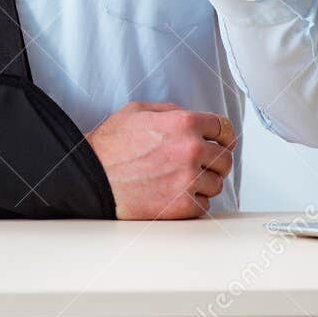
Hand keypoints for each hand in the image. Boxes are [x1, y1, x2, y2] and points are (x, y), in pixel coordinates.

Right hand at [85, 101, 236, 219]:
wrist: (92, 177)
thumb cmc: (110, 146)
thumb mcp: (137, 111)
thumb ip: (170, 111)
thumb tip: (190, 116)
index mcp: (183, 123)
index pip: (223, 128)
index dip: (222, 136)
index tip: (221, 142)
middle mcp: (190, 150)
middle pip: (225, 158)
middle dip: (214, 161)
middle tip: (201, 164)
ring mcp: (188, 179)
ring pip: (217, 184)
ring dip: (204, 183)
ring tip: (182, 181)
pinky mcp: (183, 205)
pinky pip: (205, 205)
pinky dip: (194, 202)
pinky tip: (175, 194)